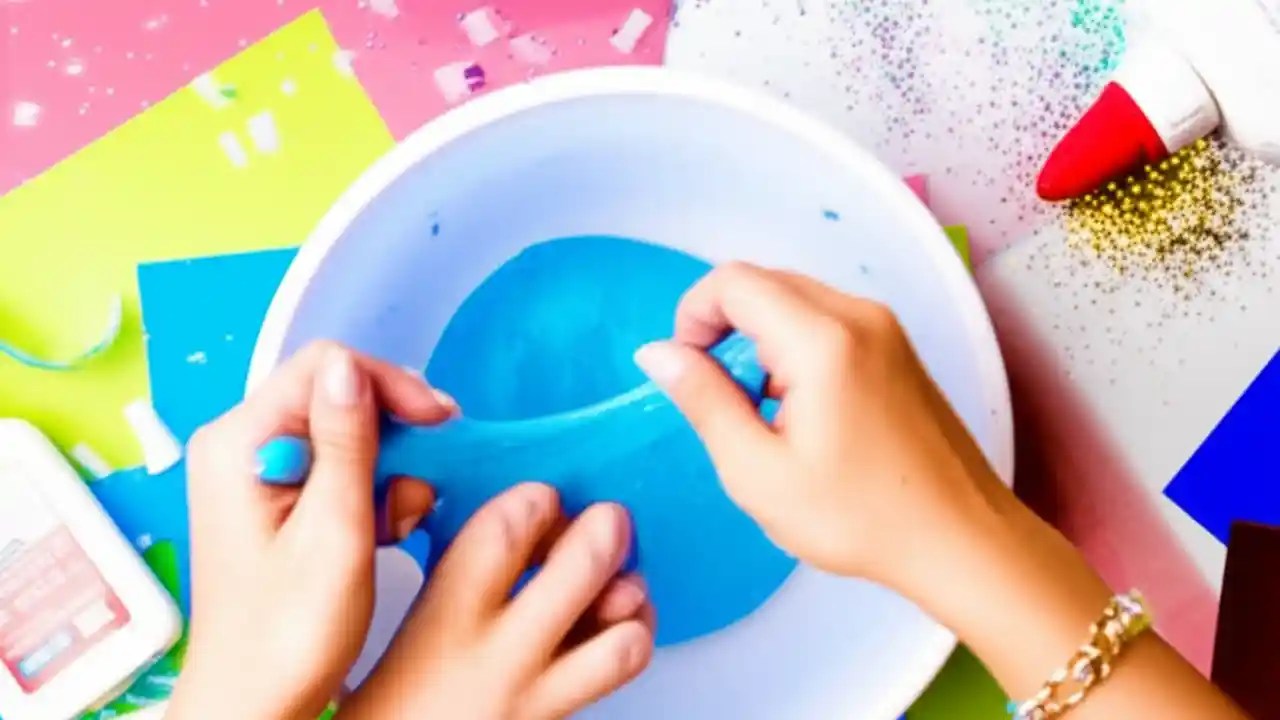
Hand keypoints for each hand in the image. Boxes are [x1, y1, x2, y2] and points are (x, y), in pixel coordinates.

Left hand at [169, 342, 455, 719]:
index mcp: (241, 443)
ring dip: (387, 470)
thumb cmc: (290, 634)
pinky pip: (336, 464)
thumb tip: (350, 367)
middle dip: (392, 437)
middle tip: (419, 493)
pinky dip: (371, 491)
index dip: (389, 386)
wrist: (255, 705)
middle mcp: (240, 444)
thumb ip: (345, 445)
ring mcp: (255, 470)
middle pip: (336, 395)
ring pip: (345, 431)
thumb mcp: (334, 533)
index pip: (326, 367)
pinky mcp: (274, 497)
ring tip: (394, 527)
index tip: (440, 424)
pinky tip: (380, 532)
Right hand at [338, 484, 654, 719]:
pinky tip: (619, 622)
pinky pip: (618, 672)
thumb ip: (457, 572)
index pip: (500, 535)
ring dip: (629, 599)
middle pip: (577, 573)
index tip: (539, 498)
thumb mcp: (410, 623)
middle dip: (603, 532)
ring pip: (620, 641)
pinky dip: (631, 635)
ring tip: (620, 580)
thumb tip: (524, 522)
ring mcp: (537, 697)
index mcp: (443, 622)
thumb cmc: (400, 696)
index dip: (533, 502)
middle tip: (607, 516)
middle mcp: (497, 659)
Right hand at [633, 263, 1017, 597]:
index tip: (687, 371)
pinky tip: (800, 409)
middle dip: (723, 325)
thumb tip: (657, 352)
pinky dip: (793, 346)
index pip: (733, 281)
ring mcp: (885, 327)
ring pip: (795, 299)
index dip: (692, 315)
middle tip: (719, 396)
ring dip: (758, 338)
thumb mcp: (758, 472)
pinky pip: (827, 320)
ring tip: (762, 411)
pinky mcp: (898, 347)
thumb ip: (705, 401)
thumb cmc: (859, 517)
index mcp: (822, 340)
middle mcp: (858, 315)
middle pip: (764, 282)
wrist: (961, 539)